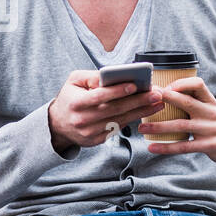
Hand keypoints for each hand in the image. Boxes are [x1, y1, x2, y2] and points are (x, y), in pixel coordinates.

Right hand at [47, 70, 164, 152]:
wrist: (58, 124)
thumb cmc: (70, 97)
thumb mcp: (74, 81)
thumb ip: (92, 76)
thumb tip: (112, 75)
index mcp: (76, 103)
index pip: (99, 96)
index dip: (117, 91)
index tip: (135, 85)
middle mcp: (83, 120)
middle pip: (115, 109)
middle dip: (138, 101)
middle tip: (156, 94)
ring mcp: (90, 132)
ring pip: (120, 120)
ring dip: (141, 111)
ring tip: (158, 103)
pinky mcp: (97, 140)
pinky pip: (118, 128)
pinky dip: (133, 119)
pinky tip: (146, 111)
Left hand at [138, 74, 215, 163]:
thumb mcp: (210, 108)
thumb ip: (192, 101)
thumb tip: (162, 92)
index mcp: (210, 101)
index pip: (198, 85)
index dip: (181, 83)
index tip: (164, 86)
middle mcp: (210, 112)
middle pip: (187, 102)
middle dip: (166, 98)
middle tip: (147, 98)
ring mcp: (210, 129)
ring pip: (181, 126)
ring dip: (159, 127)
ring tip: (142, 127)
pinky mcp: (209, 145)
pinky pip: (184, 146)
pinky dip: (166, 147)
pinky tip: (152, 147)